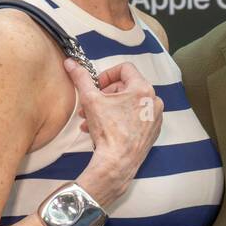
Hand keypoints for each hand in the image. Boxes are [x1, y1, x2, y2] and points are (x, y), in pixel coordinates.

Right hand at [67, 59, 163, 189]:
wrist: (117, 163)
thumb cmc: (108, 131)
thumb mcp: (90, 100)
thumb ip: (81, 78)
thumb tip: (71, 62)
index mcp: (143, 89)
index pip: (125, 69)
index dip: (107, 74)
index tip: (96, 86)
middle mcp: (154, 101)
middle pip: (126, 87)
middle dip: (104, 95)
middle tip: (89, 105)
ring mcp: (155, 117)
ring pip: (128, 104)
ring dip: (107, 109)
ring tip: (89, 120)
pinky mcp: (152, 131)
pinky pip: (135, 118)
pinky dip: (119, 119)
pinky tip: (101, 129)